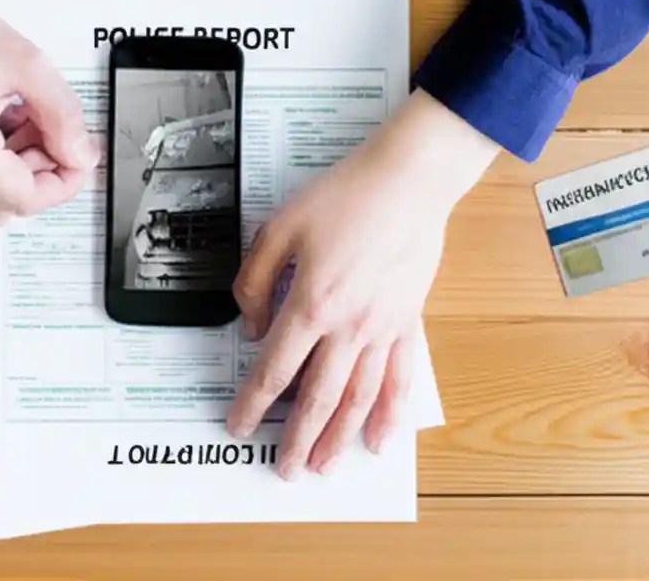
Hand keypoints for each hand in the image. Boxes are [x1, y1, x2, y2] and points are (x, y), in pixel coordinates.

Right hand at [0, 0, 98, 227]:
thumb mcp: (29, 65)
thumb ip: (63, 116)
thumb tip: (81, 156)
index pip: (28, 199)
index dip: (64, 183)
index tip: (80, 156)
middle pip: (7, 208)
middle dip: (39, 180)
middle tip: (50, 135)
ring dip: (11, 188)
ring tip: (22, 139)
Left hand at [226, 89, 498, 478]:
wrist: (408, 180)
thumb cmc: (345, 196)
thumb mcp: (279, 228)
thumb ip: (255, 280)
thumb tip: (253, 326)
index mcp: (311, 303)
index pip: (274, 369)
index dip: (253, 403)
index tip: (239, 426)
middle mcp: (349, 325)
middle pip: (317, 396)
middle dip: (297, 438)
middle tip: (284, 469)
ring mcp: (383, 327)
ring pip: (358, 397)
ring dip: (340, 437)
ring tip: (326, 467)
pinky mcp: (408, 322)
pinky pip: (399, 378)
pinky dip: (390, 412)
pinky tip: (380, 438)